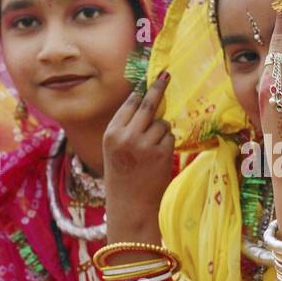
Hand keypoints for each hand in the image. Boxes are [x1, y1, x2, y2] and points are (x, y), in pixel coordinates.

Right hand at [102, 71, 174, 242]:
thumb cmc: (123, 176)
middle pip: (148, 105)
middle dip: (159, 88)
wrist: (130, 205)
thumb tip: (149, 102)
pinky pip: (170, 138)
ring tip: (150, 151)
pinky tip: (157, 159)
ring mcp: (145, 144)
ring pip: (162, 123)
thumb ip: (127, 127)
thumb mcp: (115, 148)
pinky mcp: (161, 154)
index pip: (130, 104)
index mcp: (112, 133)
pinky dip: (167, 144)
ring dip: (161, 132)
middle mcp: (127, 136)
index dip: (143, 91)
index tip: (153, 77)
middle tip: (167, 75)